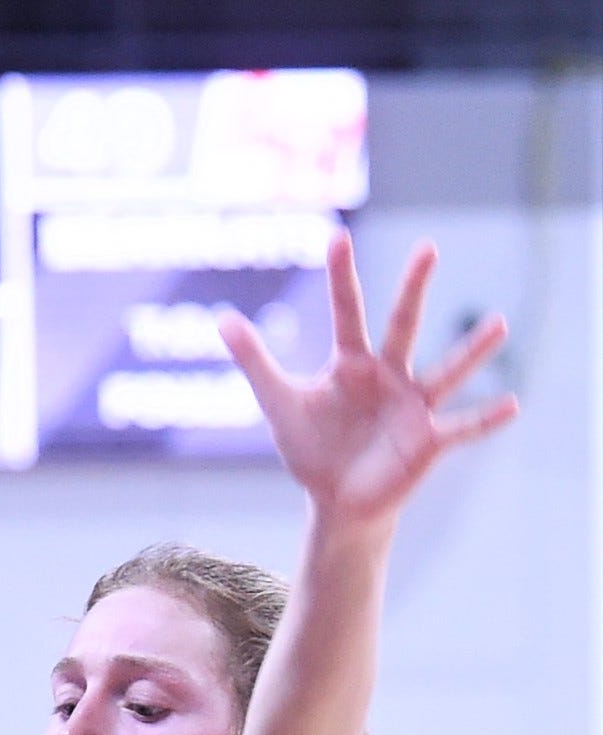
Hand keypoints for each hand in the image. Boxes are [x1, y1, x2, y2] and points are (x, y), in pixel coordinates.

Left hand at [221, 233, 514, 530]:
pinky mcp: (429, 440)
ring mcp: (413, 405)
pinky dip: (486, 418)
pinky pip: (463, 427)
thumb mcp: (279, 402)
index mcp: (352, 363)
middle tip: (428, 247)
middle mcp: (389, 375)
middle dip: (412, 288)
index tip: (337, 236)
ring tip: (500, 324)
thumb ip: (255, 361)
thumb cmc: (310, 447)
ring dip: (472, 350)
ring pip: (446, 371)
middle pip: (402, 324)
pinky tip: (513, 404)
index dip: (340, 277)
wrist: (335, 499)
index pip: (346, 312)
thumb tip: (222, 319)